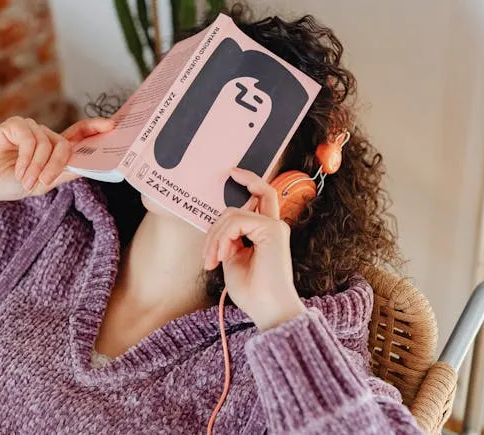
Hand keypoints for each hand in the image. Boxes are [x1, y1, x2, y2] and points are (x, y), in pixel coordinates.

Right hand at [0, 116, 113, 204]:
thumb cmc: (7, 182)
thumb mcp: (40, 183)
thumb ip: (63, 173)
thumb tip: (89, 166)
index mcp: (52, 148)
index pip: (78, 134)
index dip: (95, 128)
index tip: (111, 126)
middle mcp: (43, 135)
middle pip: (65, 144)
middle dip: (57, 166)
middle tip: (42, 182)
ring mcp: (29, 128)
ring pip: (48, 144)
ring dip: (38, 167)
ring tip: (25, 181)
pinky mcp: (15, 125)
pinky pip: (31, 139)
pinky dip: (27, 159)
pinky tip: (19, 171)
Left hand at [203, 168, 306, 330]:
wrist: (268, 310)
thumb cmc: (253, 291)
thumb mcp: (234, 259)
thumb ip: (229, 239)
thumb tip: (221, 227)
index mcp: (267, 232)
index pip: (261, 197)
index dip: (250, 180)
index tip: (233, 172)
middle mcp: (274, 226)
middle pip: (244, 202)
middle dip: (217, 225)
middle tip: (208, 256)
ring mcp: (274, 226)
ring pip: (232, 215)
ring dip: (215, 238)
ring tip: (213, 261)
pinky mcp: (272, 230)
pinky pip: (236, 222)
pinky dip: (222, 239)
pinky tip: (222, 257)